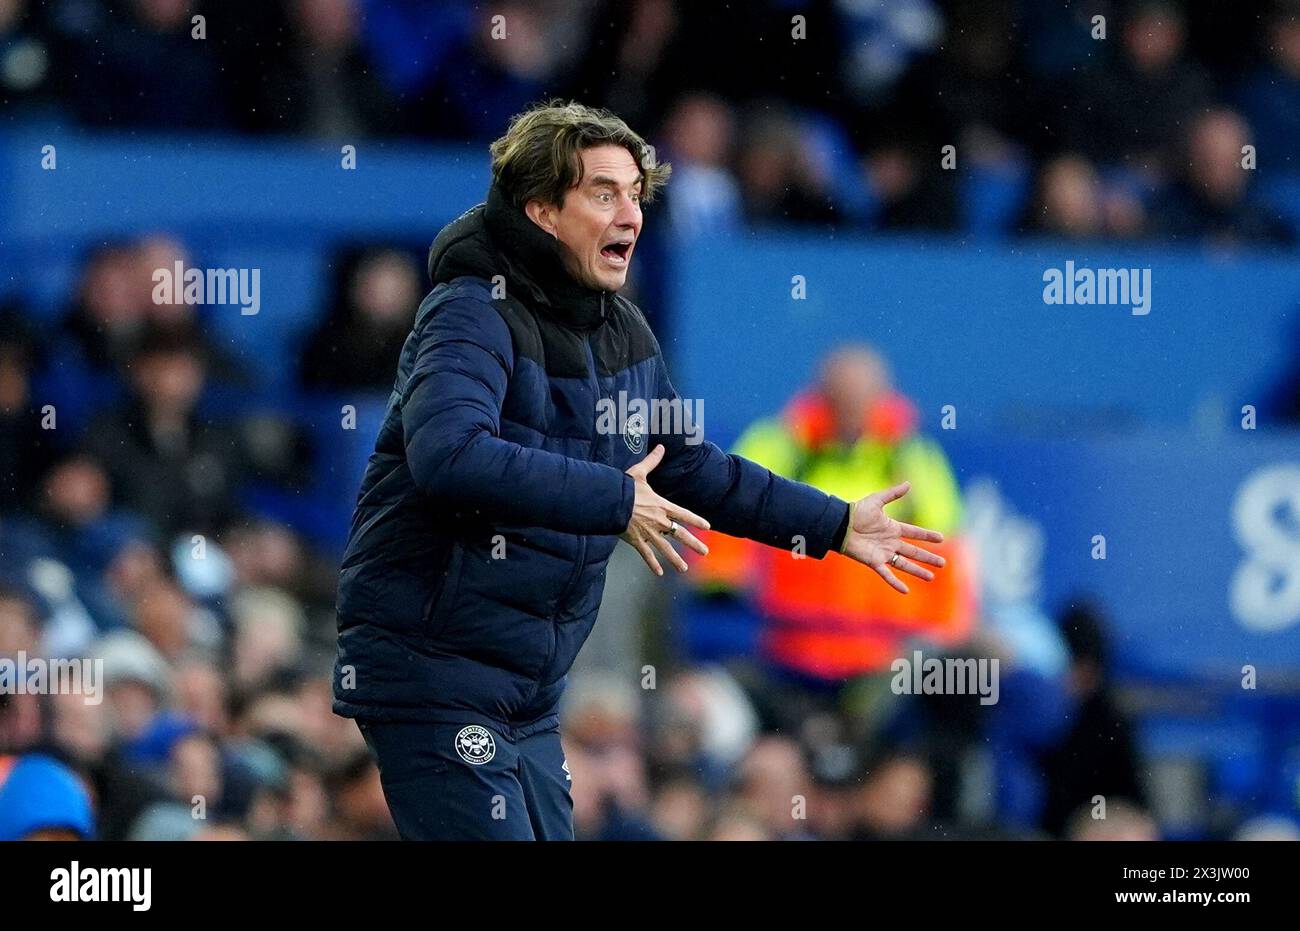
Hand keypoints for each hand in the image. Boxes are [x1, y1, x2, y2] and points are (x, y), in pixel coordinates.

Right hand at [620, 444, 709, 575]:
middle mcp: (659, 521)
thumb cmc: (625, 486)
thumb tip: (661, 446)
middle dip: (693, 544)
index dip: (696, 520)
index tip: (707, 527)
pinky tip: (660, 572)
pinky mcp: (636, 540)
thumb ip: (652, 461)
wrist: (611, 502)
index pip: (684, 514)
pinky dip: (652, 564)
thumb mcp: (640, 472)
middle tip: (705, 552)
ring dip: (676, 559)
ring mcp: (648, 533)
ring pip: (666, 549)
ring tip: (684, 569)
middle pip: (680, 534)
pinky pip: (646, 554)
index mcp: (662, 506)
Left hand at [840, 481, 945, 593]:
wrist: (840, 525)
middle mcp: (891, 542)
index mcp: (893, 528)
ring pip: (905, 565)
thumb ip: (893, 494)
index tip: (941, 538)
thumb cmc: (856, 512)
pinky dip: (895, 582)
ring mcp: (883, 553)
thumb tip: (909, 483)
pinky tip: (906, 591)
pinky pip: (887, 574)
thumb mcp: (876, 500)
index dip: (928, 536)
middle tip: (943, 563)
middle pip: (914, 552)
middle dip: (928, 557)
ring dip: (918, 571)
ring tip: (931, 578)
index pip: (915, 533)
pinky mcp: (874, 562)